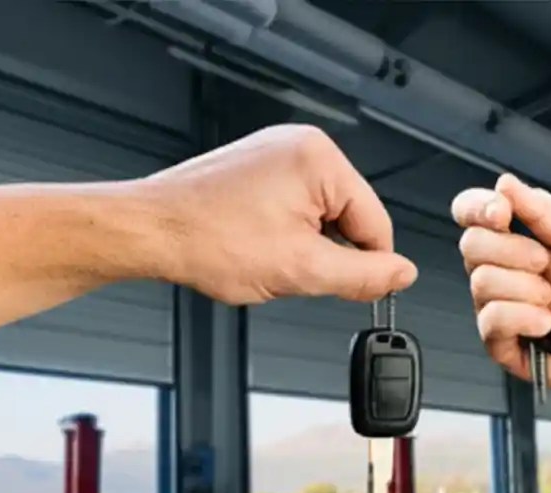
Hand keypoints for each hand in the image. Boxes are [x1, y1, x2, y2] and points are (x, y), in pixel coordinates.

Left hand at [138, 124, 416, 304]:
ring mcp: (273, 153)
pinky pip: (290, 209)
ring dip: (300, 247)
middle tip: (287, 270)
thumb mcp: (301, 270)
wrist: (149, 232)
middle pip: (347, 218)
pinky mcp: (254, 168)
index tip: (351, 290)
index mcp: (319, 158)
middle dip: (324, 253)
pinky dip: (279, 235)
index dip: (366, 265)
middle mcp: (299, 145)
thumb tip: (401, 274)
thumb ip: (362, 275)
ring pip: (318, 218)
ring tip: (261, 256)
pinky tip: (251, 245)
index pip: (375, 222)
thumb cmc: (207, 240)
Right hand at [451, 174, 550, 397]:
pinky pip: (492, 319)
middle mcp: (501, 270)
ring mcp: (497, 307)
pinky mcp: (500, 343)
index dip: (476, 208)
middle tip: (545, 262)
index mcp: (517, 238)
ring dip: (525, 287)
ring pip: (482, 282)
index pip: (472, 213)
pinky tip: (547, 324)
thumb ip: (544, 210)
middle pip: (471, 245)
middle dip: (512, 250)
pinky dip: (523, 317)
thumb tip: (504, 182)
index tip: (501, 213)